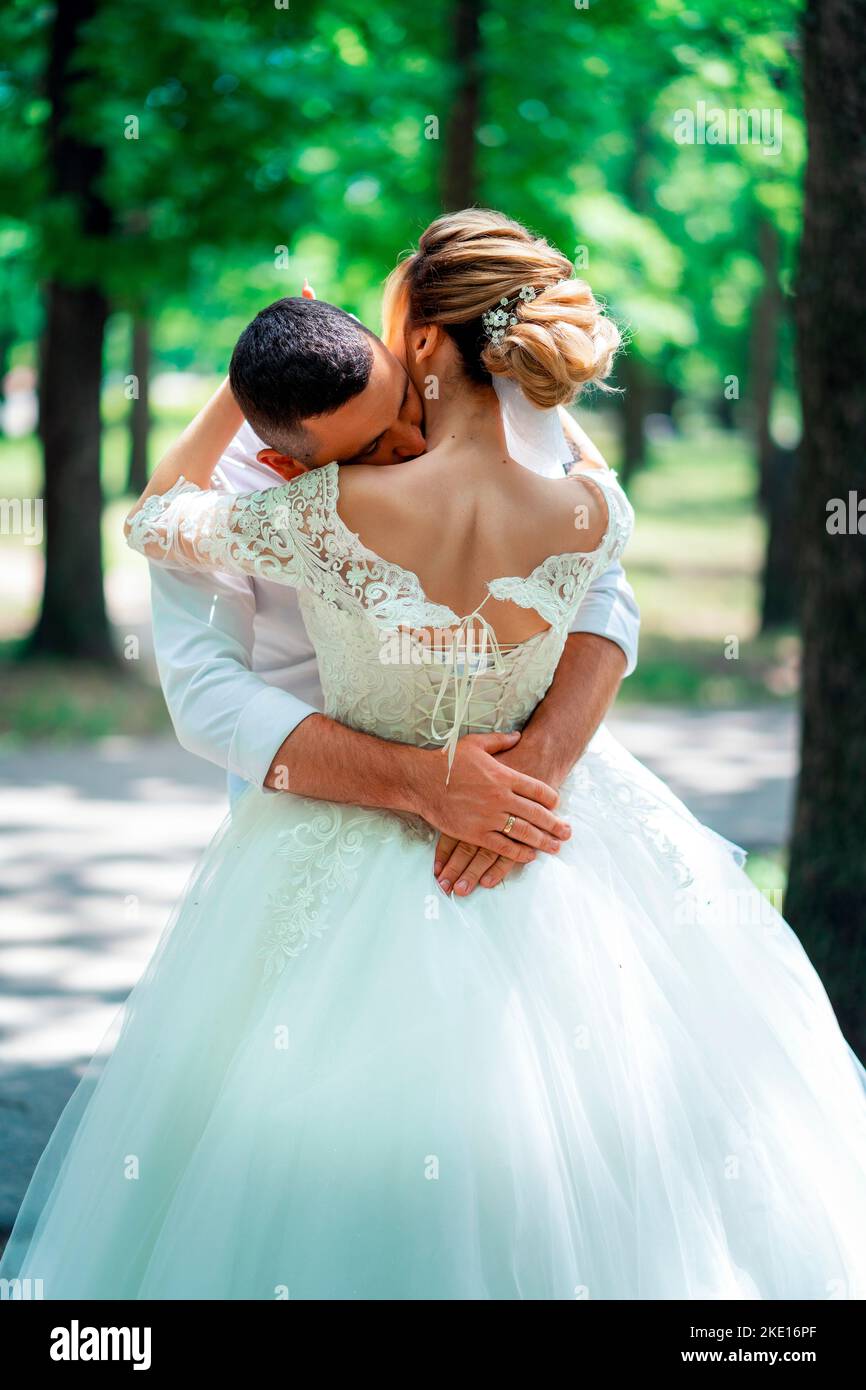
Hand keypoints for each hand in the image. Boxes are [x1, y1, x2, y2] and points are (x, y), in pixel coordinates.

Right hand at [411, 731, 569, 895]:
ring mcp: (489, 817)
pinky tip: (529, 855)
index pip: (538, 789)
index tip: (557, 805)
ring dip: (543, 841)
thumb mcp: (475, 743)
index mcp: (504, 775)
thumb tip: (518, 735)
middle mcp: (501, 797)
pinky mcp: (475, 833)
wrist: (422, 780)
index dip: (551, 799)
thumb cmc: (447, 760)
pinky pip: (503, 846)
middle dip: (555, 824)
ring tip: (555, 847)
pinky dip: (519, 853)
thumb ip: (500, 740)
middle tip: (567, 832)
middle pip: (537, 813)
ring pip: (524, 833)